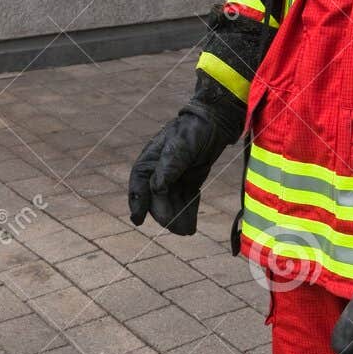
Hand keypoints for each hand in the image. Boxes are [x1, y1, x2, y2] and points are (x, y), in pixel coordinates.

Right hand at [128, 101, 236, 235]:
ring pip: (171, 203)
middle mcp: (159, 171)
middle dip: (166, 215)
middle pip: (157, 199)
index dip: (137, 203)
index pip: (139, 186)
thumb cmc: (193, 131)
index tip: (137, 220)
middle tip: (177, 229)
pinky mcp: (189, 181)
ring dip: (178, 217)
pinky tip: (191, 224)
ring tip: (188, 231)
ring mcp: (174, 177)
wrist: (215, 122)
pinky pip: (185, 200)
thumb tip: (156, 189)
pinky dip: (187, 212)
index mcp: (150, 161)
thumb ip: (168, 168)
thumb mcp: (179, 147)